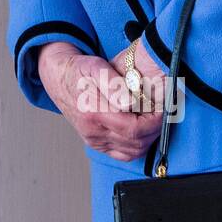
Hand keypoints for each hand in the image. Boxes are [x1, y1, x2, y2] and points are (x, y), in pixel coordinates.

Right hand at [36, 40, 165, 162]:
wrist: (58, 78)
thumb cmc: (79, 70)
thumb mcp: (95, 66)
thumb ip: (113, 84)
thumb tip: (130, 103)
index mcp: (94, 113)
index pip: (134, 129)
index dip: (155, 121)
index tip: (163, 108)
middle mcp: (93, 131)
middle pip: (136, 143)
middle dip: (156, 129)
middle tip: (162, 111)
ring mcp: (94, 140)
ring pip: (132, 151)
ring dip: (149, 138)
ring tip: (154, 119)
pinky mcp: (95, 143)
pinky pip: (123, 154)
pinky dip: (138, 146)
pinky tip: (142, 130)